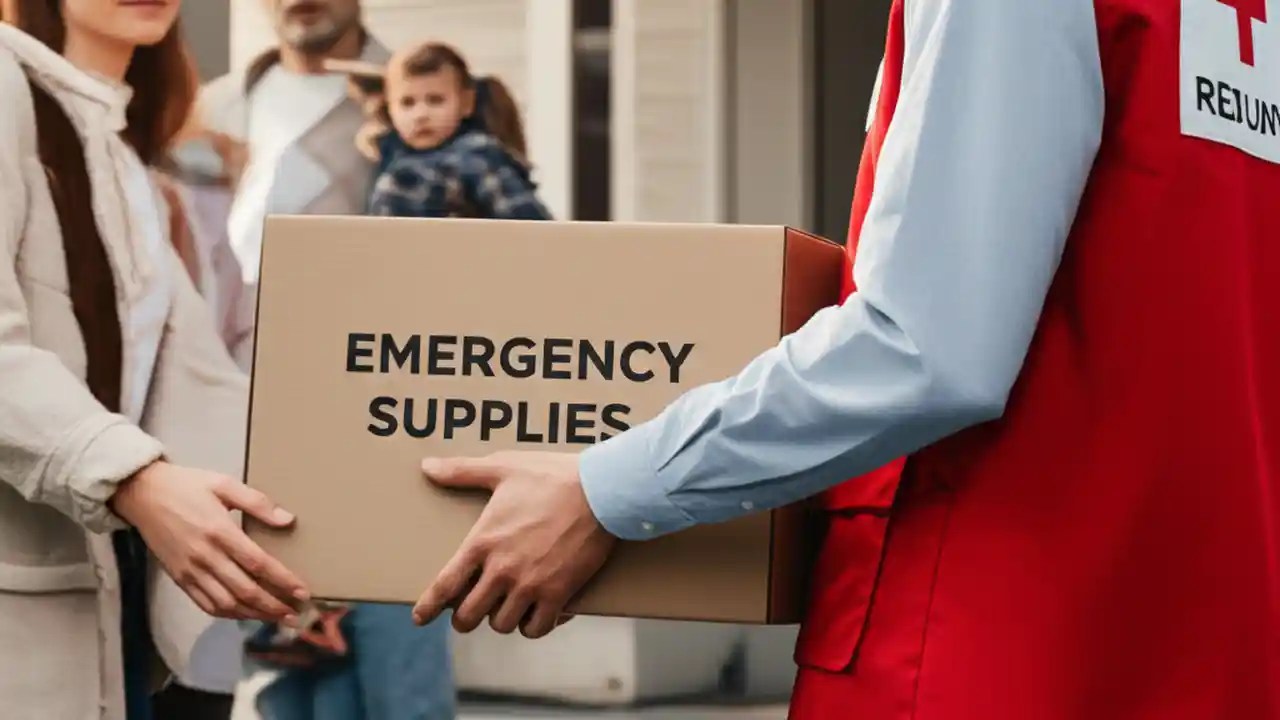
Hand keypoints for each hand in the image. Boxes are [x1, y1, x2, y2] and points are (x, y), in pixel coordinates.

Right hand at [110, 462, 308, 621]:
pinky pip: (206, 604)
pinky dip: (228, 614)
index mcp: (219, 531)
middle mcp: (205, 556)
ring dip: (254, 615)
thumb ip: (257, 503)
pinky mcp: (179, 578)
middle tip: (297, 615)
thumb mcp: (224, 483)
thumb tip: (288, 520)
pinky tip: (245, 615)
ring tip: (277, 619)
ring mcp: (190, 571)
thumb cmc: (187, 485)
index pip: (258, 564)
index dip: (283, 580)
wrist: (141, 494)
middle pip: (245, 590)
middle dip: (274, 606)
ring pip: (227, 603)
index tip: (303, 592)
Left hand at [413, 452, 616, 638]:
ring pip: (501, 625)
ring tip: (505, 609)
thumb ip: (462, 471)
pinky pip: (537, 628)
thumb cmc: (551, 475)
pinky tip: (536, 614)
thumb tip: (427, 467)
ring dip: (501, 620)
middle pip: (468, 616)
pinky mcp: (559, 594)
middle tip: (470, 611)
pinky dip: (534, 626)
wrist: (600, 490)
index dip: (428, 607)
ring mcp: (530, 585)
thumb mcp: (502, 467)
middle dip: (465, 618)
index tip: (419, 617)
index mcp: (483, 541)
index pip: (445, 585)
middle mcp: (502, 569)